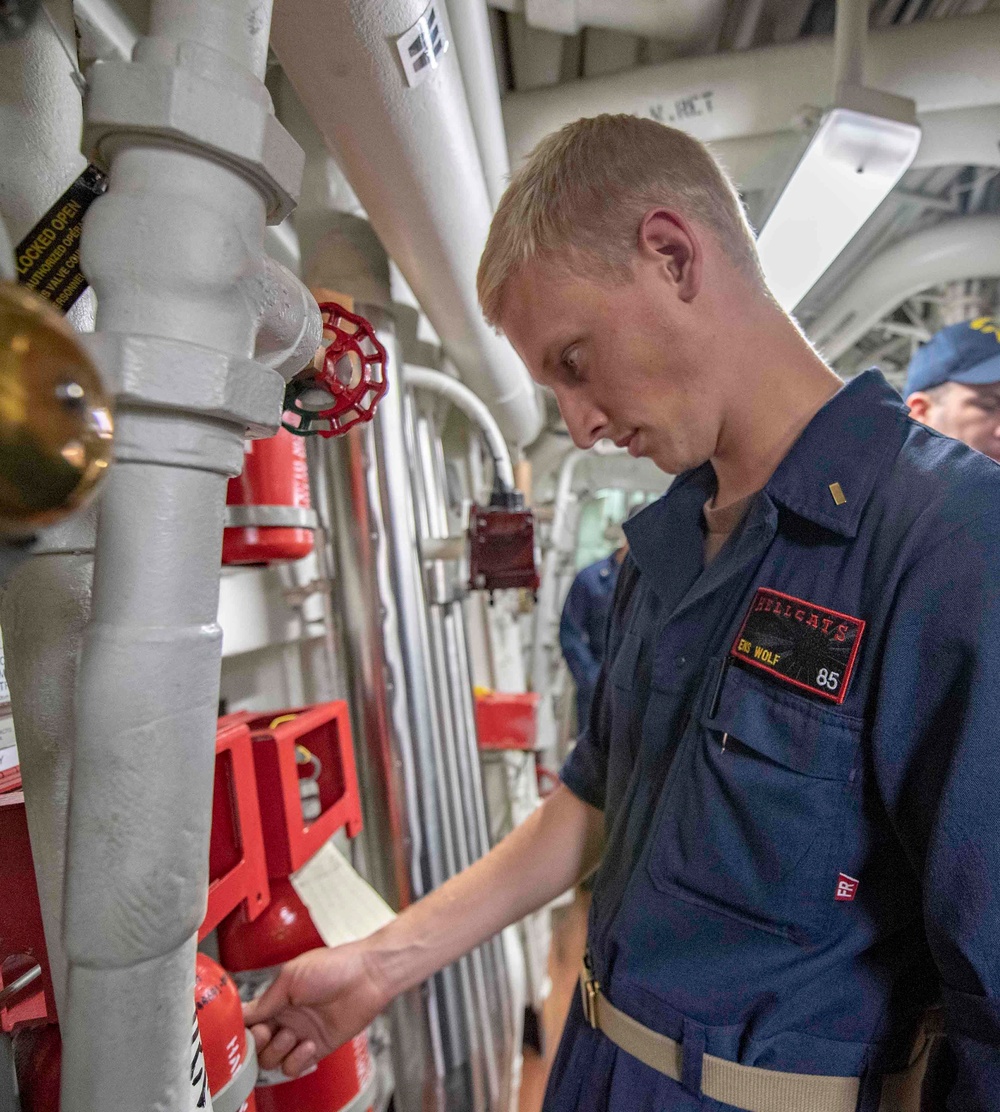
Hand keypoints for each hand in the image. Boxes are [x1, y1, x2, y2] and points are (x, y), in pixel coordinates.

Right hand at [242, 941, 389, 1077]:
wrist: (367, 975)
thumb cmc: (333, 967)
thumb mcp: (291, 976)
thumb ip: (266, 1000)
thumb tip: (242, 1015)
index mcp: (278, 999)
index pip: (250, 1021)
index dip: (243, 1029)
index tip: (242, 1030)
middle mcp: (286, 1019)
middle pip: (257, 1045)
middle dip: (258, 1043)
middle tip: (269, 1031)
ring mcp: (301, 1035)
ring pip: (272, 1060)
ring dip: (277, 1051)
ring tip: (292, 1034)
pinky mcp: (318, 1049)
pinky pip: (293, 1067)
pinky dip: (296, 1060)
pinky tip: (308, 1044)